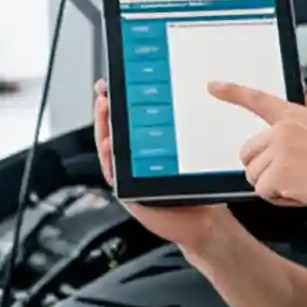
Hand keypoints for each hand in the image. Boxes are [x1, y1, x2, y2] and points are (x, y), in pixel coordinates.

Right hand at [93, 80, 229, 250]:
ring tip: (103, 111)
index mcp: (143, 152)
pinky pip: (115, 175)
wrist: (203, 221)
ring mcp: (127, 179)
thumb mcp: (186, 156)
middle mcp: (131, 164)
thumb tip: (178, 104)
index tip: (111, 85)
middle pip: (111, 133)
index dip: (115, 104)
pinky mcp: (128, 196)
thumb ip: (178, 137)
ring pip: (108, 151)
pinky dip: (109, 160)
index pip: (125, 124)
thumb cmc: (195, 188)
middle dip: (104, 112)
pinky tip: (109, 145)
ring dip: (103, 130)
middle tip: (104, 94)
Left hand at [209, 81, 306, 211]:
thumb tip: (272, 153)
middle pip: (247, 155)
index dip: (233, 92)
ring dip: (274, 188)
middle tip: (294, 178)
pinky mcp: (279, 172)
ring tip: (305, 184)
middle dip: (263, 171)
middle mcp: (282, 128)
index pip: (258, 100)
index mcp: (294, 116)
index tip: (213, 85)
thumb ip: (295, 137)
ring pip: (254, 177)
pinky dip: (281, 199)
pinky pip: (264, 192)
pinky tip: (305, 193)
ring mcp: (279, 148)